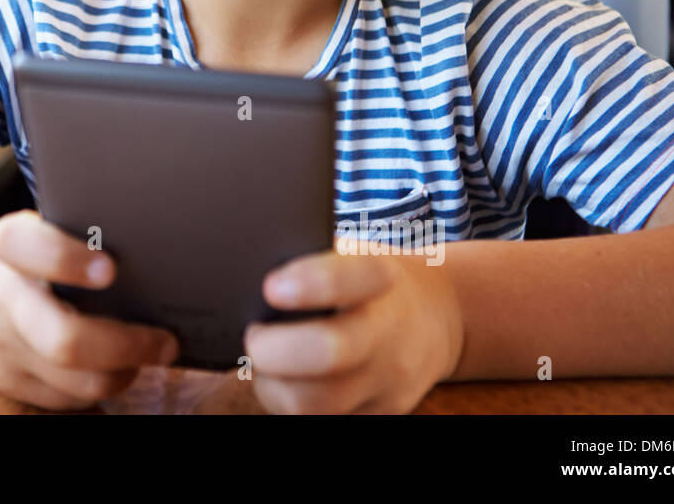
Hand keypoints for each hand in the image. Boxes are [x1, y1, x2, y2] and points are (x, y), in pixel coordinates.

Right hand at [0, 209, 179, 409]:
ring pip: (79, 382)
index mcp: (11, 248)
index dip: (66, 260)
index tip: (111, 269)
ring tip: (150, 353)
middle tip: (166, 342)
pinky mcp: (12, 382)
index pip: (25, 247)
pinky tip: (119, 364)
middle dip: (126, 345)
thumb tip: (156, 254)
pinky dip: (105, 383)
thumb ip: (87, 234)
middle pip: (64, 340)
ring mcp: (2, 348)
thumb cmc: (43, 259)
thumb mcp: (53, 231)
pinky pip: (72, 399)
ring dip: (126, 371)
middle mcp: (1, 300)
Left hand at [243, 242, 463, 412]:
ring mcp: (387, 382)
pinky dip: (289, 403)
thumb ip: (306, 255)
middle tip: (254, 336)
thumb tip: (241, 268)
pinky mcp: (378, 414)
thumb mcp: (350, 252)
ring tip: (264, 362)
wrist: (431, 320)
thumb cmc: (366, 282)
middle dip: (273, 350)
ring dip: (272, 384)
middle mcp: (388, 333)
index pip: (350, 277)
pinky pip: (321, 421)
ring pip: (313, 403)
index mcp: (378, 278)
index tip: (272, 288)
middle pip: (328, 353)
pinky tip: (286, 381)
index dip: (310, 283)